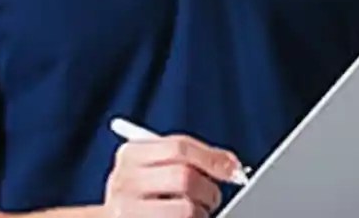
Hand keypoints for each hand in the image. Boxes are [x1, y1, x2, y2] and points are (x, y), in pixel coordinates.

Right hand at [104, 134, 243, 217]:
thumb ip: (187, 160)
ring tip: (193, 215)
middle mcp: (125, 181)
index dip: (212, 157)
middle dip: (209, 190)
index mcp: (130, 155)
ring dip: (201, 214)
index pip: (179, 147)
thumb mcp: (152, 170)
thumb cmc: (140, 196)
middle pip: (185, 177)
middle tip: (211, 198)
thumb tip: (230, 164)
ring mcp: (128, 211)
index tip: (233, 169)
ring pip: (187, 209)